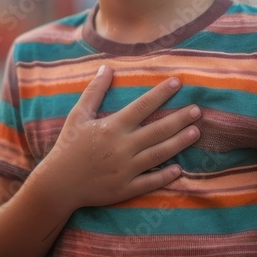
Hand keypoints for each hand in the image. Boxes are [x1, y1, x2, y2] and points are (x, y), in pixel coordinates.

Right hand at [33, 64, 201, 211]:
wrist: (58, 183)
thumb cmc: (68, 146)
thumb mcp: (78, 115)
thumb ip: (94, 92)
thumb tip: (106, 68)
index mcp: (112, 127)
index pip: (143, 106)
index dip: (161, 93)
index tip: (177, 83)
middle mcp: (123, 147)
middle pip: (158, 130)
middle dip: (179, 118)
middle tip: (197, 110)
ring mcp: (126, 169)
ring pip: (159, 154)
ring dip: (179, 142)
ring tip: (196, 132)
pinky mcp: (126, 188)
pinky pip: (150, 181)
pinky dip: (166, 175)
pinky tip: (179, 169)